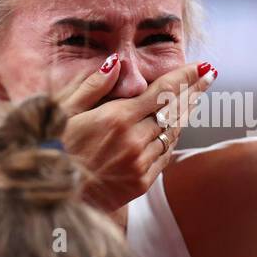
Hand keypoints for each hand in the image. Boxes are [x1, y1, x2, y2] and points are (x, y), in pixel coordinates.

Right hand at [61, 57, 217, 211]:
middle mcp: (133, 140)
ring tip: (194, 98)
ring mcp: (139, 163)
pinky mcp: (140, 183)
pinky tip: (176, 128)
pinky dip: (172, 139)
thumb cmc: (51, 147)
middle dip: (193, 91)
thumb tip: (117, 63)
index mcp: (116, 118)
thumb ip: (93, 86)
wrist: (48, 194)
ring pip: (172, 134)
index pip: (163, 92)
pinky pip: (165, 156)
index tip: (204, 67)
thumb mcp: (63, 110)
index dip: (186, 77)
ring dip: (185, 115)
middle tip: (208, 76)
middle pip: (174, 111)